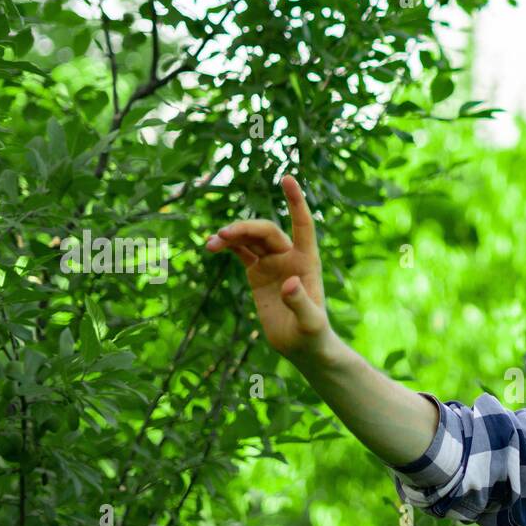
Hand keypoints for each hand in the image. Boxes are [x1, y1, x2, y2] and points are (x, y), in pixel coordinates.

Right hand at [206, 176, 337, 365]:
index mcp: (308, 262)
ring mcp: (272, 264)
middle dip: (245, 228)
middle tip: (223, 236)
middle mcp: (290, 258)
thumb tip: (289, 283)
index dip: (296, 202)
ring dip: (232, 236)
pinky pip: (241, 252)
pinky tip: (212, 246)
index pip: (303, 225)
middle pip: (267, 231)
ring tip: (212, 243)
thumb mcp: (310, 323)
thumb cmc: (313, 335)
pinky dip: (228, 246)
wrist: (302, 348)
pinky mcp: (257, 274)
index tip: (286, 178)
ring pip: (250, 239)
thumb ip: (301, 303)